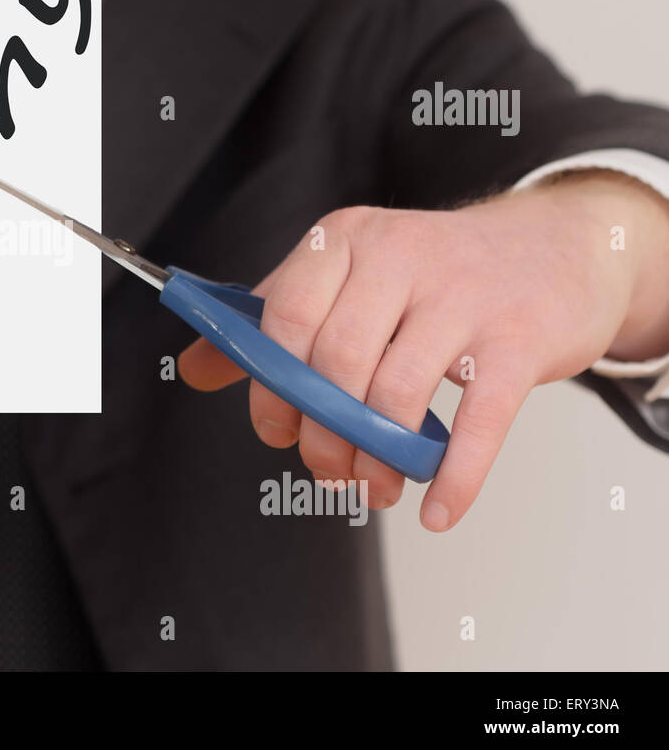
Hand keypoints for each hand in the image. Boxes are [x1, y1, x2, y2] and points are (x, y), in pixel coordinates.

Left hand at [178, 172, 668, 530]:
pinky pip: (478, 421)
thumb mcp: (346, 274)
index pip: (285, 317)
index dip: (271, 387)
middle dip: (322, 433)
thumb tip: (193, 368)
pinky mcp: (521, 339)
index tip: (276, 429)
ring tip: (375, 484)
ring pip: (397, 394)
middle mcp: (400, 256)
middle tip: (327, 469)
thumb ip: (269, 321)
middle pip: (336, 362)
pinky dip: (453, 476)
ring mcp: (465, 296)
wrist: (555, 246)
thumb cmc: (434, 272)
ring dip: (377, 459)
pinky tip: (436, 509)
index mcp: (345, 240)